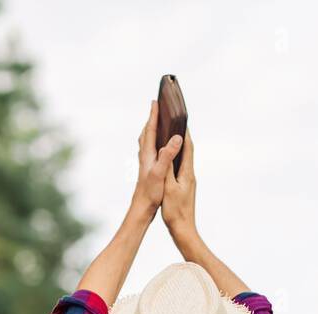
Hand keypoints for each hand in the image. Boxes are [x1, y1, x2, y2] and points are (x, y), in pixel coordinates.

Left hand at [131, 100, 182, 215]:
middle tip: (157, 108)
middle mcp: (145, 156)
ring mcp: (145, 162)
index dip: (153, 115)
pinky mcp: (148, 169)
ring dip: (151, 130)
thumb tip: (176, 137)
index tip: (156, 101)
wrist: (141, 208)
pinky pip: (151, 150)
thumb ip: (167, 155)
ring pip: (147, 141)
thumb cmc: (150, 192)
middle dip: (152, 119)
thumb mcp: (160, 172)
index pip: (150, 129)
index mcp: (147, 154)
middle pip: (147, 132)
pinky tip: (159, 146)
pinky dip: (154, 142)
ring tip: (157, 123)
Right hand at [161, 127, 196, 241]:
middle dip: (182, 135)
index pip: (188, 147)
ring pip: (184, 159)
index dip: (185, 132)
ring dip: (179, 146)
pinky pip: (180, 167)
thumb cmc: (176, 211)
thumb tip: (170, 149)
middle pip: (187, 150)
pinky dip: (175, 158)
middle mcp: (190, 175)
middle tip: (175, 122)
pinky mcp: (183, 187)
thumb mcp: (169, 188)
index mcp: (187, 173)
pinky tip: (169, 159)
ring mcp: (187, 181)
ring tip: (171, 135)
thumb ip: (169, 168)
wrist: (183, 229)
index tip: (180, 118)